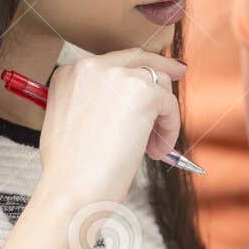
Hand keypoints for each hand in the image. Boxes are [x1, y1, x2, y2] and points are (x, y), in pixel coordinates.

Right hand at [38, 48, 186, 205]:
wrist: (71, 190)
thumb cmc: (70, 171)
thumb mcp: (72, 124)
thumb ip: (96, 105)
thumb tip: (129, 106)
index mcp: (68, 74)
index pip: (112, 62)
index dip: (136, 69)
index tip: (155, 74)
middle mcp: (90, 67)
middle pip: (138, 59)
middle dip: (162, 65)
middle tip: (179, 73)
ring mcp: (116, 75)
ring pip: (158, 84)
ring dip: (162, 116)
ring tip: (153, 148)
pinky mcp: (142, 91)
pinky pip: (169, 104)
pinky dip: (170, 128)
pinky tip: (156, 151)